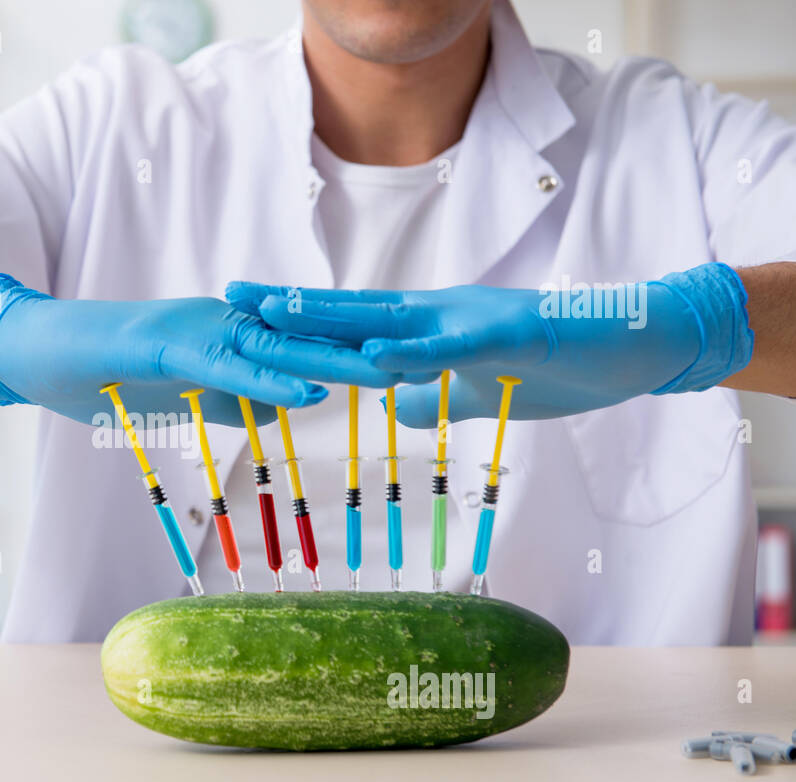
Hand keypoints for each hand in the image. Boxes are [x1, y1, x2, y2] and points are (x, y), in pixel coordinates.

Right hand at [0, 273, 395, 424]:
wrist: (41, 351)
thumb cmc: (106, 375)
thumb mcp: (184, 396)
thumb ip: (230, 400)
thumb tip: (276, 414)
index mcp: (230, 337)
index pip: (302, 347)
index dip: (355, 356)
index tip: (406, 367)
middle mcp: (223, 325)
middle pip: (305, 341)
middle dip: (366, 352)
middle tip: (425, 362)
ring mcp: (198, 332)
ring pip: (278, 349)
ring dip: (336, 362)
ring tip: (389, 373)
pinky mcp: (169, 347)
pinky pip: (229, 368)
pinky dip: (272, 380)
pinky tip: (310, 390)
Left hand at [228, 263, 752, 425]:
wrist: (627, 348)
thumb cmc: (553, 366)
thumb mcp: (475, 390)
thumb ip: (433, 392)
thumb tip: (392, 406)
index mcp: (429, 328)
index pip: (349, 324)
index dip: (297, 322)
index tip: (244, 319)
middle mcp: (438, 314)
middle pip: (351, 310)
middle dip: (290, 306)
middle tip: (231, 297)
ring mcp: (471, 320)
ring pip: (389, 317)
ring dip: (333, 317)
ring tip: (278, 313)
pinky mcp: (510, 333)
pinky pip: (455, 344)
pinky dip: (413, 350)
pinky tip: (375, 352)